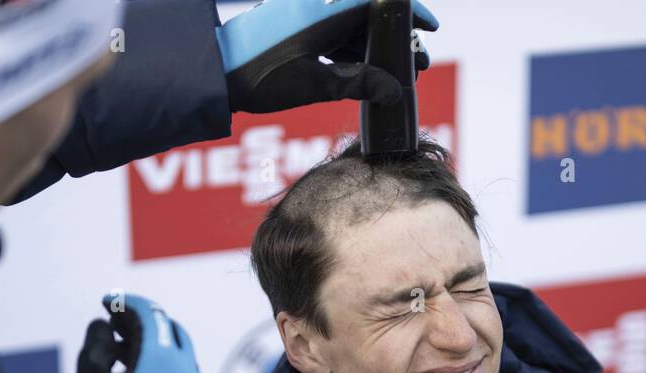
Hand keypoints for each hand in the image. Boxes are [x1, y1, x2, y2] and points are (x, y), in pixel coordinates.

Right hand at [72, 294, 210, 372]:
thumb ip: (96, 344)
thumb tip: (105, 327)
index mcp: (162, 359)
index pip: (148, 315)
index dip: (125, 303)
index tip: (107, 303)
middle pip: (170, 332)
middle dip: (143, 324)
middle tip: (116, 326)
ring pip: (179, 361)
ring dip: (154, 352)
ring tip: (122, 362)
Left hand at [217, 0, 439, 113]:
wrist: (215, 73)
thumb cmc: (260, 76)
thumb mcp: (315, 83)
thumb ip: (357, 84)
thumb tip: (394, 91)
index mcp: (327, 6)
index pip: (380, 0)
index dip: (410, 12)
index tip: (430, 27)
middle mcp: (319, 2)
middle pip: (369, 14)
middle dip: (396, 39)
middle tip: (416, 66)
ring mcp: (306, 12)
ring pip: (353, 25)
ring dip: (375, 48)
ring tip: (395, 75)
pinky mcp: (296, 26)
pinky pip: (335, 32)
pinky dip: (353, 51)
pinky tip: (365, 73)